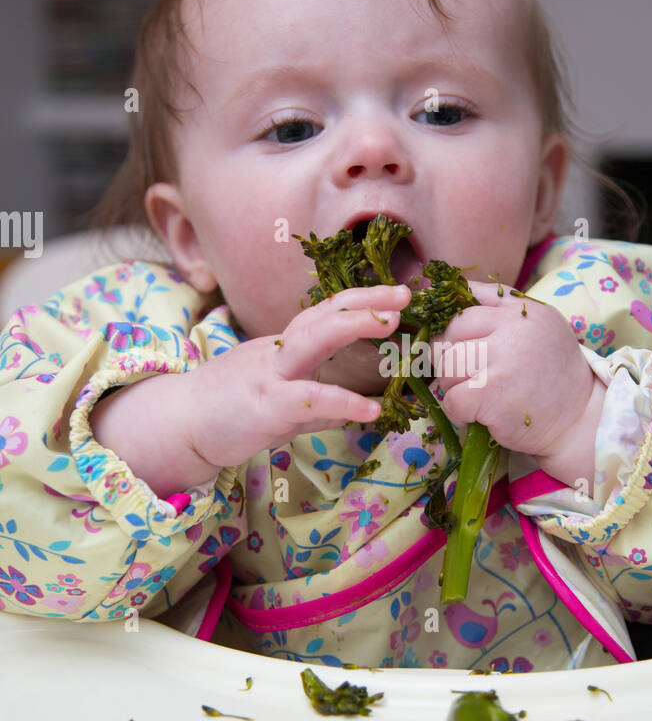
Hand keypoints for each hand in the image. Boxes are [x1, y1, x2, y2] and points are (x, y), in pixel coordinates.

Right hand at [188, 284, 410, 470]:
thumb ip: (316, 407)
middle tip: (404, 295)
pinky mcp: (264, 407)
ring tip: (393, 325)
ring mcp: (270, 376)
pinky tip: (370, 409)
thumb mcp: (280, 406)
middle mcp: (278, 353)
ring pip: (312, 340)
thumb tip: (352, 412)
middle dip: (365, 300)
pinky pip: (307, 400)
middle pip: (323, 314)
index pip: (325, 314)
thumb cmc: (228, 413)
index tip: (395, 296)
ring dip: (353, 326)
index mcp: (282, 348)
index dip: (360, 302)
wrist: (177, 425)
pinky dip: (341, 402)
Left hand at [429, 280, 604, 487]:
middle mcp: (513, 329)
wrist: (580, 418)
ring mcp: (502, 361)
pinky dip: (456, 411)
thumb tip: (446, 291)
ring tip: (473, 395)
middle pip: (450, 331)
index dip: (450, 319)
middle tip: (464, 374)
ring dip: (451, 385)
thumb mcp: (539, 327)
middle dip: (448, 355)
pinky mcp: (491, 395)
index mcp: (523, 311)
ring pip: (447, 364)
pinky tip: (474, 415)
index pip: (468, 296)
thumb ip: (502, 310)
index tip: (449, 338)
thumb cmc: (552, 375)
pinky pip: (451, 399)